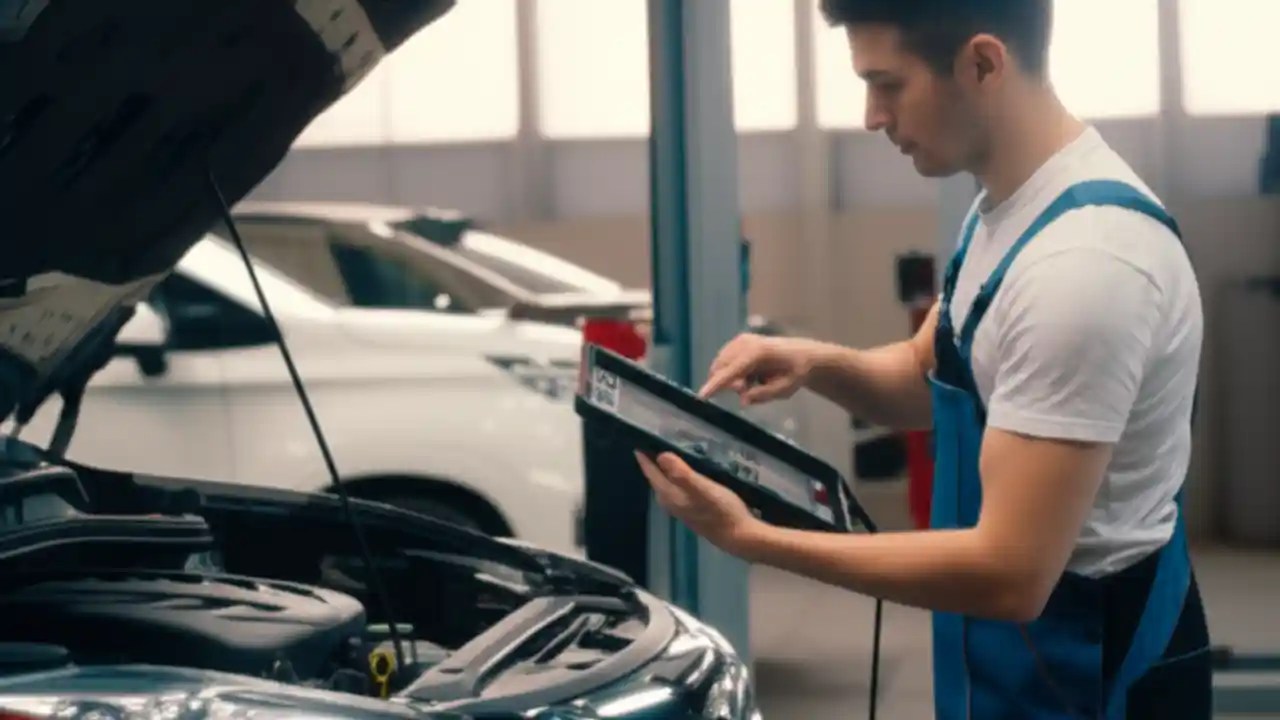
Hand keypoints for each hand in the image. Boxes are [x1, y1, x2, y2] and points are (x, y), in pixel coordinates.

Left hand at [634, 451, 764, 555]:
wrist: (739, 537)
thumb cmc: (722, 511)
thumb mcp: (703, 488)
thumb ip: (682, 474)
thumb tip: (661, 456)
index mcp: (670, 496)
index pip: (652, 474)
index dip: (645, 458)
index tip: (638, 442)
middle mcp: (672, 503)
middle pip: (657, 480)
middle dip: (653, 463)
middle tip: (652, 443)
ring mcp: (683, 509)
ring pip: (667, 486)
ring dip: (666, 472)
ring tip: (668, 455)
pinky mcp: (694, 511)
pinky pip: (679, 491)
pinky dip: (677, 480)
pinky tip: (686, 474)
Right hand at [699, 333, 817, 405]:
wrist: (803, 355)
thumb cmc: (796, 373)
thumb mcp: (784, 389)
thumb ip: (763, 395)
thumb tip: (743, 400)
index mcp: (758, 353)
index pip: (731, 371)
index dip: (716, 384)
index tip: (702, 396)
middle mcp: (746, 343)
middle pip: (721, 367)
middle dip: (727, 383)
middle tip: (746, 390)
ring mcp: (741, 340)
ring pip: (720, 365)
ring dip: (729, 378)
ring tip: (751, 382)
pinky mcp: (738, 341)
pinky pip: (725, 362)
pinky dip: (731, 372)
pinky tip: (748, 375)